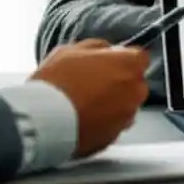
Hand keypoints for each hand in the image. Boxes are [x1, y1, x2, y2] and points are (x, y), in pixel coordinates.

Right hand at [30, 39, 149, 157]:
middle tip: (93, 83)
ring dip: (112, 103)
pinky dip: (103, 122)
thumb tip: (105, 50)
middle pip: (134, 83)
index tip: (111, 61)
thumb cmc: (57, 81)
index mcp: (129, 65)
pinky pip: (113, 125)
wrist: (43, 120)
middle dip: (119, 82)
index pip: (140, 57)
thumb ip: (96, 47)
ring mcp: (126, 116)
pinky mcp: (114, 137)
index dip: (123, 59)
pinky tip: (83, 118)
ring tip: (85, 103)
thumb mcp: (71, 50)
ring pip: (125, 106)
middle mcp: (135, 91)